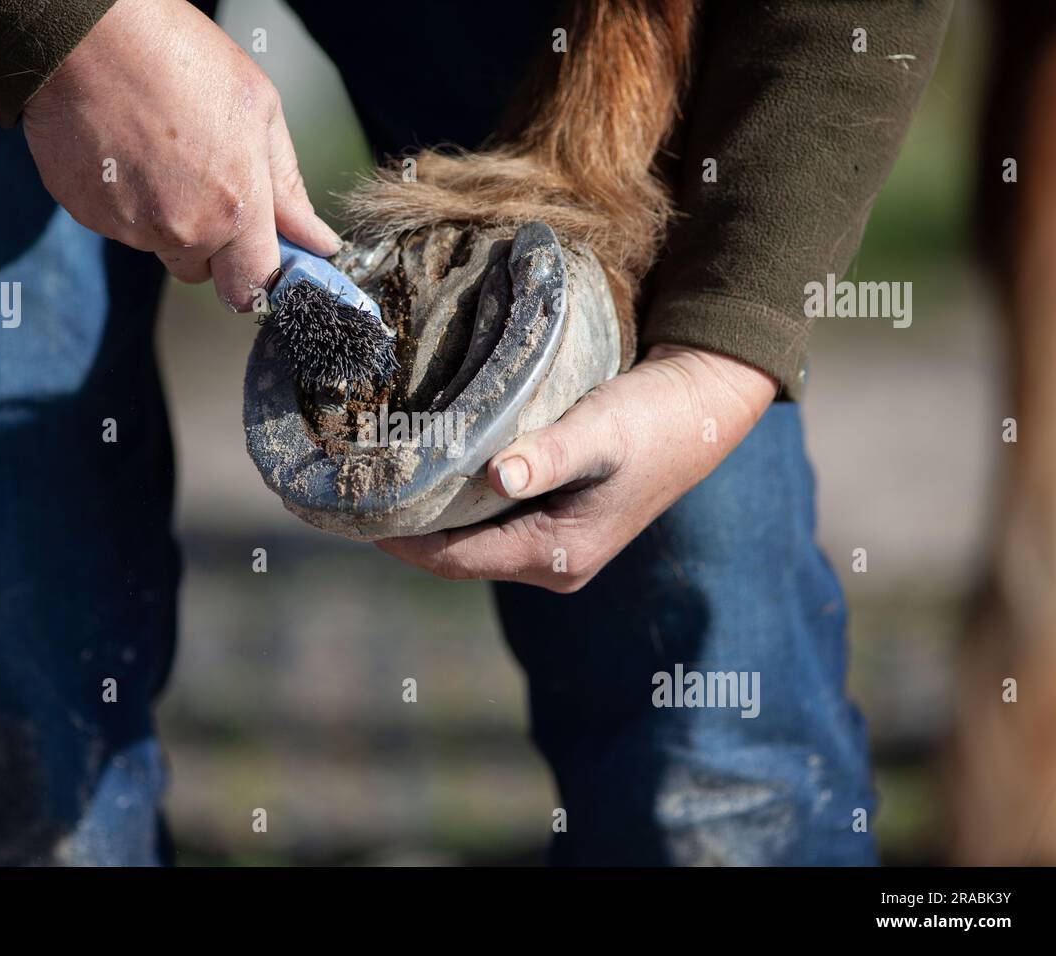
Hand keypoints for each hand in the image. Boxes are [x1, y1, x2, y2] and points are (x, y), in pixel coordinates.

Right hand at [21, 0, 340, 309]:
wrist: (85, 36)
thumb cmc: (177, 55)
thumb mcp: (259, 110)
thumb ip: (288, 189)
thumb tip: (316, 240)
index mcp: (234, 209)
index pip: (254, 287)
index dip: (260, 275)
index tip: (261, 256)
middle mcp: (184, 230)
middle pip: (205, 272)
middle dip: (213, 245)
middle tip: (206, 181)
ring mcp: (132, 227)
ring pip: (162, 247)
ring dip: (168, 219)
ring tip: (162, 152)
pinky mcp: (90, 217)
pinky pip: (122, 228)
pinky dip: (128, 202)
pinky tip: (129, 152)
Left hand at [376, 344, 777, 590]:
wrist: (701, 408)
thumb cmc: (653, 419)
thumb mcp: (600, 432)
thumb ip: (548, 455)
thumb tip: (496, 476)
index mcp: (557, 556)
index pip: (455, 560)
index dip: (401, 539)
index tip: (354, 510)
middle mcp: (552, 564)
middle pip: (456, 556)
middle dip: (407, 528)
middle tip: (357, 490)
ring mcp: (554, 548)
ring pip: (470, 541)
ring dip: (429, 516)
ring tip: (382, 479)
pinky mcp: (556, 522)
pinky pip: (488, 524)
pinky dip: (455, 504)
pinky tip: (431, 471)